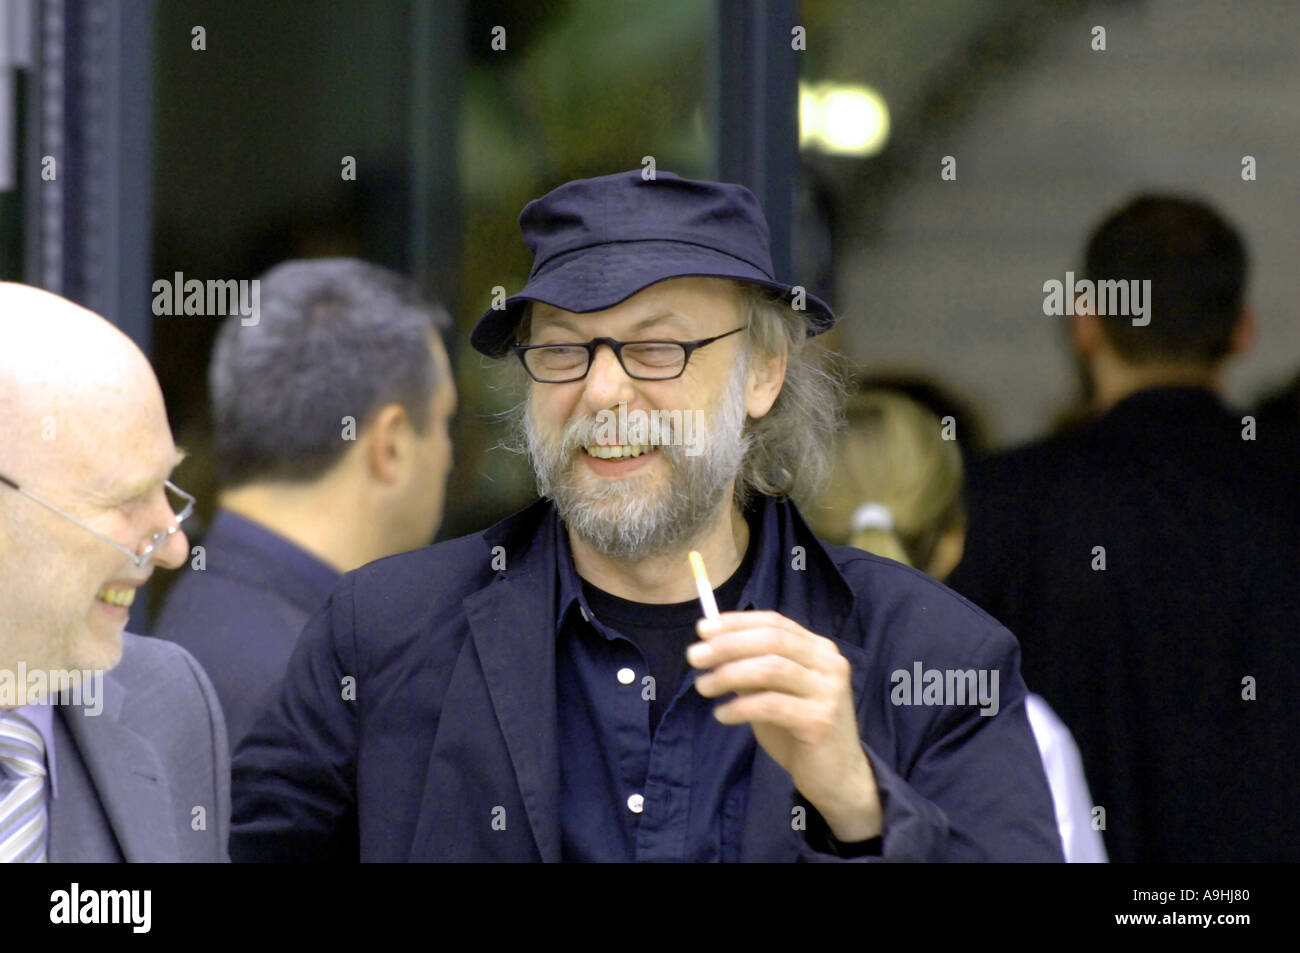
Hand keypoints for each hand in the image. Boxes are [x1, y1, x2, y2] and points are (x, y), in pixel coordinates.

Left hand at [688, 610, 882, 842]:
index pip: (774, 622)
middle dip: (728, 645)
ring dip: (729, 674)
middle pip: (772, 640)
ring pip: (772, 668)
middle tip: (694, 657)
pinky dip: (740, 707)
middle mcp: (828, 663)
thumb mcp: (773, 693)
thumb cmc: (799, 731)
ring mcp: (828, 690)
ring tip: (702, 687)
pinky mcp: (821, 719)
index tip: (703, 629)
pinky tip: (722, 715)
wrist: (836, 776)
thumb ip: (751, 670)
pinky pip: (771, 705)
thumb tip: (710, 647)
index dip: (737, 622)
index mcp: (818, 649)